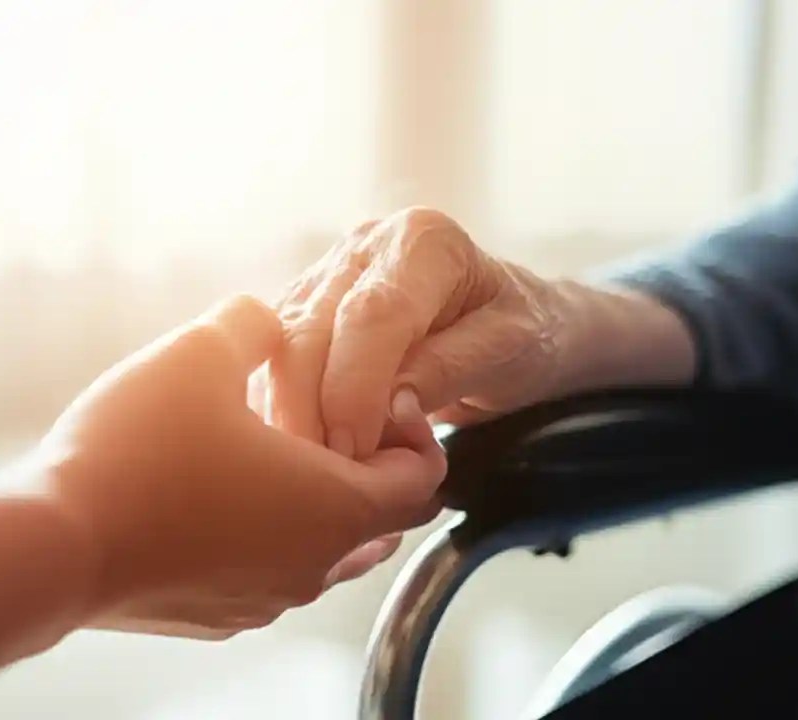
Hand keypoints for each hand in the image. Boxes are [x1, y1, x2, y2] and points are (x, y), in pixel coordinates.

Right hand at [41, 295, 445, 637]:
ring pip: (322, 547)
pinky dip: (265, 532)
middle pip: (378, 517)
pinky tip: (214, 491)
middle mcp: (313, 567)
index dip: (415, 431)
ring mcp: (263, 600)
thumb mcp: (200, 352)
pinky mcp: (214, 617)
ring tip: (265, 448)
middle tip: (324, 415)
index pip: (422, 478)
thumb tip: (268, 317)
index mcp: (336, 507)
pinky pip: (266, 570)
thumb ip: (253, 322)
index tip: (378, 396)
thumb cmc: (135, 454)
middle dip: (366, 463)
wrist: (49, 550)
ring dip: (312, 499)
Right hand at [265, 207, 694, 459]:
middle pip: (309, 330)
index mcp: (422, 240)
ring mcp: (327, 274)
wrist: (510, 322)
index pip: (372, 316)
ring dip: (287, 416)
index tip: (353, 451)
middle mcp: (365, 246)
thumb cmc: (523, 333)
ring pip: (278, 349)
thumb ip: (451, 369)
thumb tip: (390, 404)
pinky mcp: (304, 310)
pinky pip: (274, 363)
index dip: (355, 388)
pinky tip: (300, 455)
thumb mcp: (510, 349)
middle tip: (323, 480)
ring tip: (310, 476)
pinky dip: (282, 412)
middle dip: (309, 409)